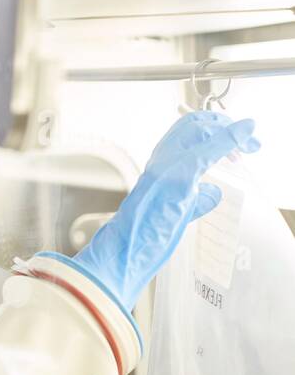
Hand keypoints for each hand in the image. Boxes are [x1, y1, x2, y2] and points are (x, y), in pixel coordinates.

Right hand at [73, 111, 259, 312]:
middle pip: (195, 124)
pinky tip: (245, 138)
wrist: (125, 250)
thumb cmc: (145, 236)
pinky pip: (208, 151)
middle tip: (248, 141)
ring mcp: (168, 168)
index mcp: (159, 165)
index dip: (215, 130)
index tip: (238, 141)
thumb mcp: (175, 211)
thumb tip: (214, 192)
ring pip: (201, 130)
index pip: (187, 132)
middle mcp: (160, 161)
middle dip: (226, 125)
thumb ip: (195, 197)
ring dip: (231, 131)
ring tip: (249, 143)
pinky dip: (230, 139)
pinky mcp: (178, 180)